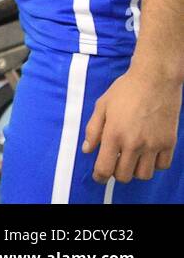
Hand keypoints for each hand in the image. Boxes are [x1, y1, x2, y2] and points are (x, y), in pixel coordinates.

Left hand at [83, 65, 180, 183]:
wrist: (154, 80)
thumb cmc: (125, 90)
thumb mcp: (102, 106)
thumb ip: (93, 129)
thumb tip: (87, 149)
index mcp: (114, 134)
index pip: (105, 168)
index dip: (99, 177)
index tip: (98, 177)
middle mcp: (134, 144)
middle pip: (124, 176)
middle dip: (116, 173)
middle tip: (115, 163)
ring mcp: (154, 145)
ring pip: (144, 175)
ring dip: (135, 171)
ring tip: (131, 159)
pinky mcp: (169, 143)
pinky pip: (162, 166)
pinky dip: (154, 165)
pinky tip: (148, 154)